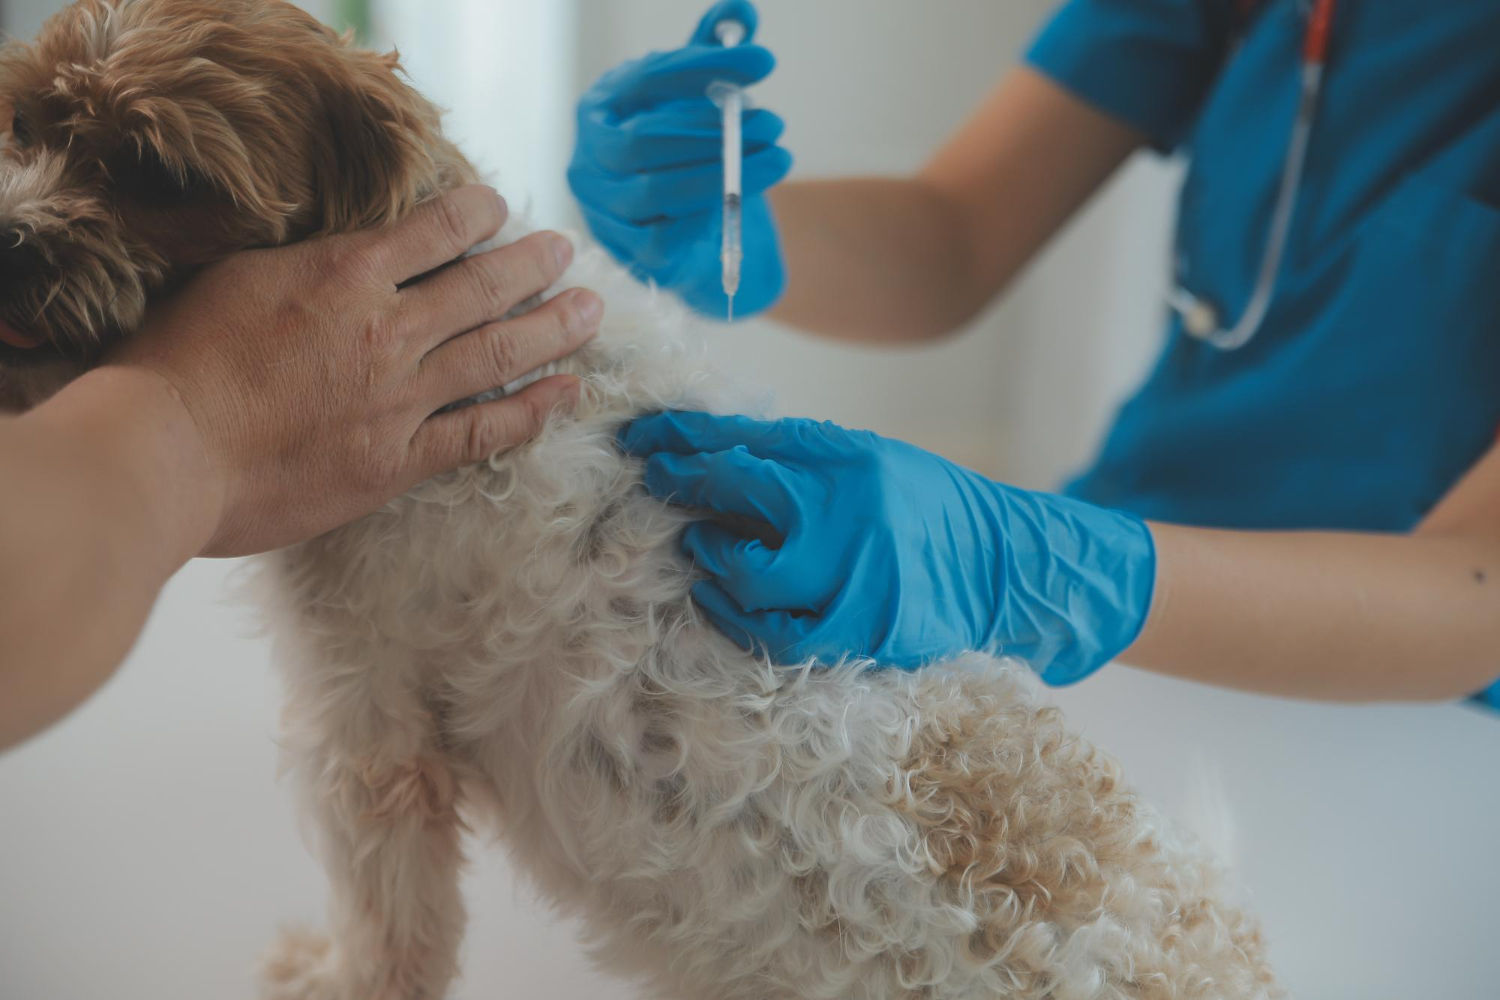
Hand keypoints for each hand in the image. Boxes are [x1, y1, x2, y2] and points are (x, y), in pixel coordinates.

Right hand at [110, 185, 600, 557]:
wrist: (164, 451)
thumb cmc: (178, 361)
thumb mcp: (238, 277)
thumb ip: (306, 265)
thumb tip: (349, 255)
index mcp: (344, 273)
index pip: (433, 229)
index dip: (476, 214)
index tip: (499, 207)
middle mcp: (386, 328)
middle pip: (482, 286)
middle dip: (532, 264)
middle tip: (565, 250)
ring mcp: (399, 396)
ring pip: (498, 351)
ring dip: (552, 326)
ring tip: (591, 309)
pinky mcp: (397, 459)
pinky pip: (482, 431)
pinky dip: (532, 409)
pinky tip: (568, 391)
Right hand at [569, 0, 791, 318]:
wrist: (687, 226)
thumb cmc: (686, 149)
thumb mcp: (698, 96)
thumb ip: (713, 52)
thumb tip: (740, 10)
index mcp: (601, 106)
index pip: (649, 80)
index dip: (707, 68)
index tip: (764, 61)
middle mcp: (589, 157)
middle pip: (645, 141)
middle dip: (716, 132)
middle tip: (774, 122)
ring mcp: (603, 209)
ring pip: (659, 191)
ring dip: (725, 174)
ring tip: (778, 156)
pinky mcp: (628, 253)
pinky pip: (667, 236)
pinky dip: (709, 215)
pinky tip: (745, 198)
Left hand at [620, 411, 1156, 682]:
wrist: (1003, 566)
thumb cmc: (927, 503)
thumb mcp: (866, 456)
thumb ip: (794, 455)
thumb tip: (711, 448)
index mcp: (850, 465)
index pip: (746, 446)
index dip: (683, 441)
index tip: (641, 436)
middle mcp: (849, 520)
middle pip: (740, 499)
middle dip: (687, 488)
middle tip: (658, 483)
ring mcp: (852, 582)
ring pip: (751, 576)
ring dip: (713, 559)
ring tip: (701, 549)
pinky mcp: (857, 634)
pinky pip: (775, 633)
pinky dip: (737, 615)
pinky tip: (720, 597)